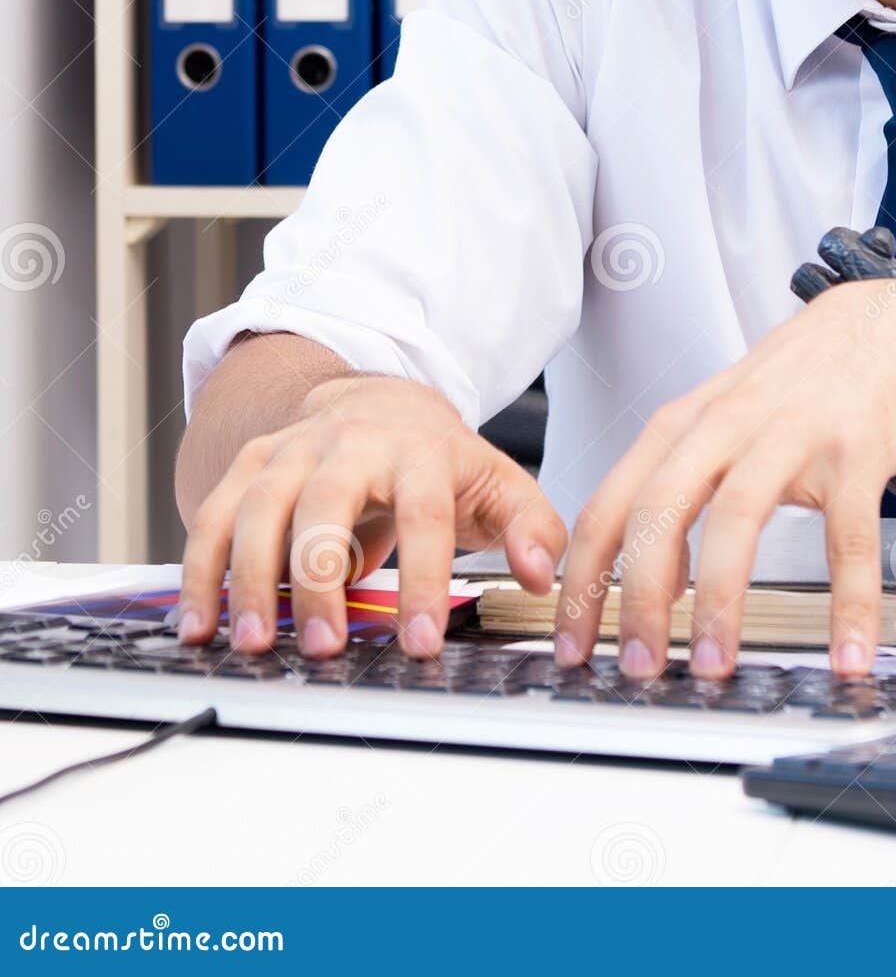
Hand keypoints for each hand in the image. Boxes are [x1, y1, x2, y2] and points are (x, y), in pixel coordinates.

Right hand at [178, 376, 567, 659]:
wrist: (380, 400)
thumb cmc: (440, 458)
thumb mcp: (499, 484)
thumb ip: (531, 529)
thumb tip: (542, 577)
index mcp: (421, 449)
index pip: (423, 513)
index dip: (423, 579)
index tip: (421, 643)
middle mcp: (351, 443)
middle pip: (325, 502)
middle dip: (321, 579)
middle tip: (324, 648)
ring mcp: (293, 450)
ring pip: (259, 507)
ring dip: (250, 579)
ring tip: (254, 644)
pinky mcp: (250, 464)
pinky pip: (213, 514)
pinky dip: (201, 569)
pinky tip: (200, 625)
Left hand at [556, 278, 895, 679]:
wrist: (881, 324)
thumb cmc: (794, 386)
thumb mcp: (718, 421)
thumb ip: (677, 487)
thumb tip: (649, 582)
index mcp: (682, 425)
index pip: (609, 505)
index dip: (581, 581)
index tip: (570, 645)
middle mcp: (727, 426)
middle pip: (659, 510)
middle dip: (636, 598)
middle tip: (635, 669)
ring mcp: (792, 436)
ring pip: (736, 520)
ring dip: (717, 601)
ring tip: (712, 665)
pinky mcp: (856, 454)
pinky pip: (849, 539)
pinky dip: (848, 603)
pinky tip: (848, 654)